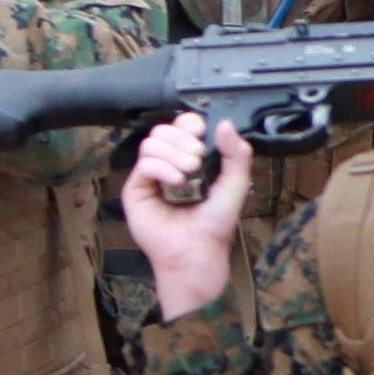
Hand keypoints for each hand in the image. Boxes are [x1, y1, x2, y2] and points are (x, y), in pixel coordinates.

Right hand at [121, 115, 257, 320]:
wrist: (198, 251)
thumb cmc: (214, 223)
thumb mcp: (235, 184)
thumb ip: (237, 153)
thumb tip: (225, 123)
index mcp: (190, 157)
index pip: (183, 125)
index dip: (191, 125)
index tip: (202, 138)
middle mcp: (169, 163)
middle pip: (164, 129)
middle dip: (183, 140)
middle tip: (198, 162)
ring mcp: (151, 175)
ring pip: (151, 143)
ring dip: (173, 154)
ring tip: (188, 176)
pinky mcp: (137, 188)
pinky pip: (144, 163)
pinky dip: (162, 168)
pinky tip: (176, 183)